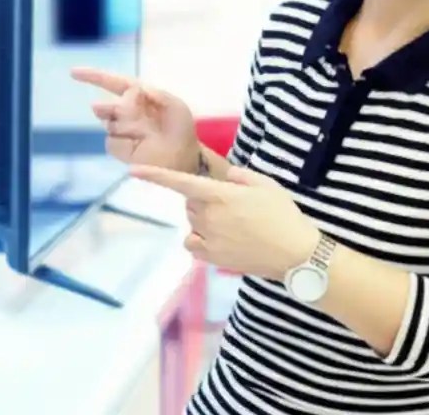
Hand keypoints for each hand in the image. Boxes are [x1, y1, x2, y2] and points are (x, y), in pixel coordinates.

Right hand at [71, 67, 199, 170]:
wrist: (185, 158)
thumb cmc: (181, 129)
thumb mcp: (175, 106)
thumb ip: (155, 94)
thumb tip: (131, 89)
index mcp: (138, 97)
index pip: (113, 83)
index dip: (93, 76)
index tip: (73, 72)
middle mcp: (126, 112)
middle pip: (106, 106)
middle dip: (109, 108)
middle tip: (122, 112)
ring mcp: (122, 130)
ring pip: (109, 124)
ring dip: (126, 127)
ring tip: (146, 135)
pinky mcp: (120, 149)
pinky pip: (112, 142)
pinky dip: (125, 142)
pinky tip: (140, 145)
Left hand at [131, 164, 318, 279]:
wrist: (295, 253)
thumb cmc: (284, 215)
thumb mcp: (266, 185)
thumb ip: (241, 177)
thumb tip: (228, 177)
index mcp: (220, 195)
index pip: (180, 183)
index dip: (155, 176)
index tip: (133, 172)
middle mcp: (209, 216)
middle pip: (191, 203)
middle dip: (203, 200)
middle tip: (231, 206)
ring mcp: (209, 238)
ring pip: (193, 222)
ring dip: (204, 220)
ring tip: (233, 225)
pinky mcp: (212, 257)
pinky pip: (192, 243)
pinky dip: (199, 239)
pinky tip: (220, 240)